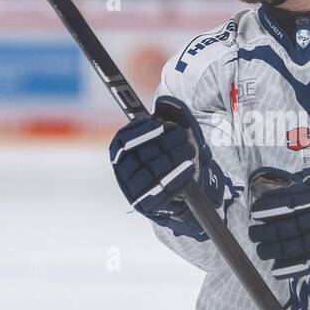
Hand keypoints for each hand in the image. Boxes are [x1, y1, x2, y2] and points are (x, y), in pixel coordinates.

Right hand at [109, 96, 229, 238]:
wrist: (176, 195)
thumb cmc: (168, 159)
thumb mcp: (166, 137)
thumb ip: (165, 118)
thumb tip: (166, 104)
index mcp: (119, 153)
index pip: (124, 140)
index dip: (142, 132)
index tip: (160, 125)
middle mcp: (121, 172)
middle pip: (143, 154)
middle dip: (167, 143)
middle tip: (184, 138)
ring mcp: (132, 191)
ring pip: (154, 171)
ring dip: (176, 158)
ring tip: (190, 151)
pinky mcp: (146, 206)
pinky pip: (163, 191)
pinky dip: (178, 178)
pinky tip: (190, 169)